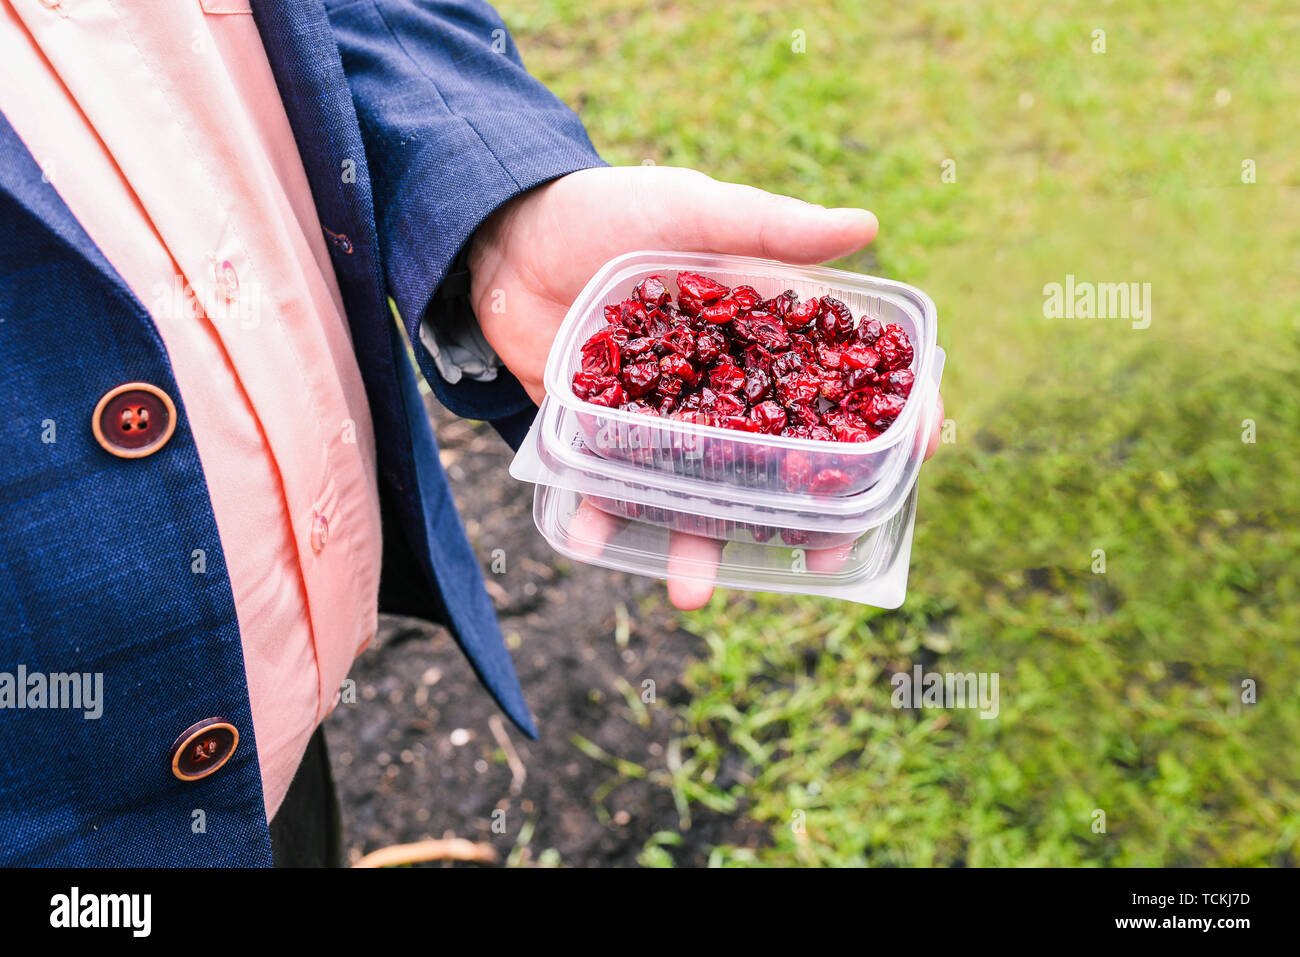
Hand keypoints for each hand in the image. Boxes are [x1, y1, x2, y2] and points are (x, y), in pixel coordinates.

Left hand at [468, 165, 943, 608]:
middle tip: (821, 560)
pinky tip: (594, 541)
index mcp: (764, 335)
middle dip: (805, 517)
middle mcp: (727, 389)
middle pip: (782, 463)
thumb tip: (868, 227)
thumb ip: (769, 228)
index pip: (845, 381)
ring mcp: (668, 421)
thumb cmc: (608, 211)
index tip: (919, 454)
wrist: (505, 236)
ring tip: (691, 592)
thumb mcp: (693, 211)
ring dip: (698, 547)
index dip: (889, 416)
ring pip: (699, 494)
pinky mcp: (604, 438)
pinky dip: (603, 519)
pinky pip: (612, 490)